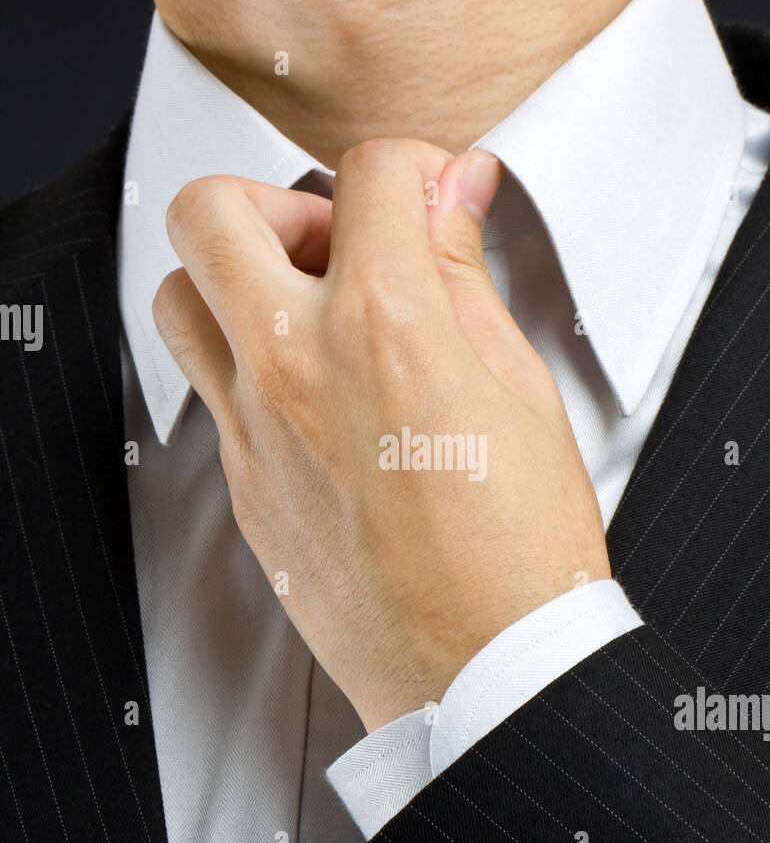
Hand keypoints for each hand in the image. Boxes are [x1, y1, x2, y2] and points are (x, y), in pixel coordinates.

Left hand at [154, 139, 609, 730]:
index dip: (414, 170)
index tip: (433, 199)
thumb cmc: (520, 550)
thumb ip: (465, 274)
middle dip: (277, 199)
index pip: (368, 174)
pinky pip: (205, 386)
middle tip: (336, 242)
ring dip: (231, 276)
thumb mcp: (519, 388)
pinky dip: (243, 358)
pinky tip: (311, 389)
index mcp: (385, 325)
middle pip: (213, 210)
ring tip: (304, 309)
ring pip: (177, 294)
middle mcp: (296, 365)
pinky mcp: (240, 483)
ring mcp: (254, 428)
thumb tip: (453, 191)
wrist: (477, 672)